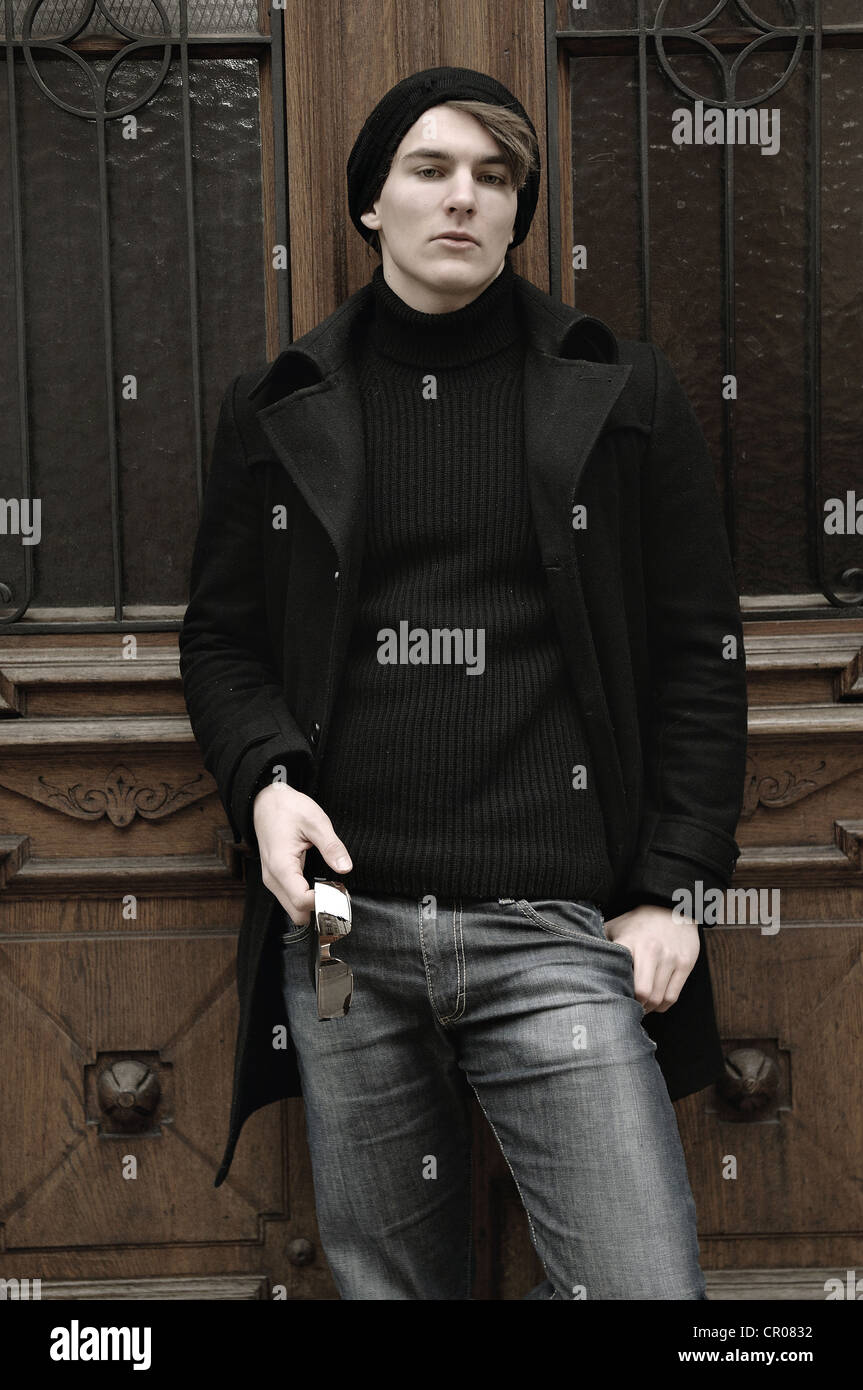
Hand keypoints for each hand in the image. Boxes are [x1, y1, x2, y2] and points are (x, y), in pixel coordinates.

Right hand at [253, 782, 351, 925]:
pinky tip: (322, 887)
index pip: (301, 901)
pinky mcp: (276, 878)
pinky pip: (291, 900)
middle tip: (340, 893)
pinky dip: (307, 899)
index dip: (324, 902)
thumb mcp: (315, 822)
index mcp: (281, 866)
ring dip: (313, 906)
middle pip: (296, 913)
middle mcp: (273, 878)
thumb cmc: (288, 808)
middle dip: (320, 909)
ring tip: (333, 888)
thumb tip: (346, 868)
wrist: (266, 801)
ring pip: (293, 910)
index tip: (342, 892)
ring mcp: (272, 880)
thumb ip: (331, 846)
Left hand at [602, 903, 699, 1013]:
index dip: (617, 994)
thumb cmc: (636, 923)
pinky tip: (654, 1003)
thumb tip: (579, 965)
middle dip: (635, 1006)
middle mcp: (652, 950)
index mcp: (629, 942)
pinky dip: (662, 1006)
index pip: (623, 977)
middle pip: (644, 993)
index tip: (613, 1000)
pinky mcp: (686, 963)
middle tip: (628, 1009)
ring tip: (640, 1007)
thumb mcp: (615, 928)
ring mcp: (671, 957)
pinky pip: (673, 996)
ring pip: (659, 998)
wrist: (671, 907)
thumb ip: (600, 946)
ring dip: (648, 1009)